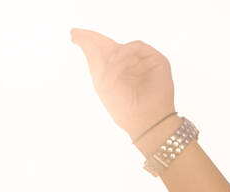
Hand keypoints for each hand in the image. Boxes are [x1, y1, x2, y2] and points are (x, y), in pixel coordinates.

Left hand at [70, 28, 174, 142]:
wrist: (143, 119)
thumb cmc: (122, 107)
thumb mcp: (101, 81)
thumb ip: (93, 57)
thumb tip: (79, 36)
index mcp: (117, 74)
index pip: (103, 54)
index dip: (89, 42)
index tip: (74, 34)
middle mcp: (130, 66)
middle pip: (111, 46)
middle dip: (93, 39)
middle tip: (76, 34)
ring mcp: (143, 62)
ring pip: (123, 47)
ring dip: (112, 56)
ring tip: (107, 69)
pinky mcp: (156, 59)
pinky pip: (137, 46)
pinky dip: (125, 52)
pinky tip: (115, 62)